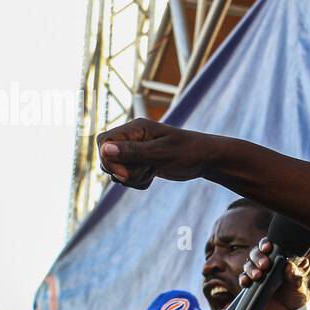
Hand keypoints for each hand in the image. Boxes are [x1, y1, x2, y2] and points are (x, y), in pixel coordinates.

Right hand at [97, 118, 214, 189]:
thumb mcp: (161, 152)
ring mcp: (135, 151)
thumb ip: (133, 152)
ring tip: (152, 171)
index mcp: (135, 128)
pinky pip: (127, 177)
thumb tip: (105, 149)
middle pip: (107, 158)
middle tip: (146, 171)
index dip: (108, 160)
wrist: (206, 159)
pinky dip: (137, 181)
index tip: (125, 173)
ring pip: (117, 171)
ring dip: (132, 178)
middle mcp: (132, 138)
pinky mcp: (140, 163)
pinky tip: (153, 176)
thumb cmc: (188, 151)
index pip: (103, 142)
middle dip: (122, 171)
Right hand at [239, 237, 309, 309]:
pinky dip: (243, 279)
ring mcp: (258, 274)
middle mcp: (267, 264)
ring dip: (251, 268)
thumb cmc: (296, 295)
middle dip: (258, 257)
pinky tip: (246, 281)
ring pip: (248, 265)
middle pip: (256, 253)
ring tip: (258, 275)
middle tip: (265, 265)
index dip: (266, 244)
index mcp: (279, 259)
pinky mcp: (251, 285)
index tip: (268, 247)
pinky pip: (244, 279)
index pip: (270, 246)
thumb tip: (289, 267)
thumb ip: (295, 277)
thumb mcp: (299, 286)